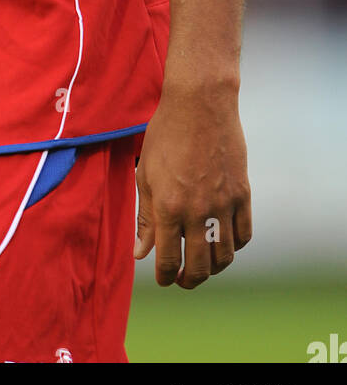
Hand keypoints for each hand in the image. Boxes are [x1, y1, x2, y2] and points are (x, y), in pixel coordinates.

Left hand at [134, 83, 251, 287]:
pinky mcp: (242, 194)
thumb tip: (140, 253)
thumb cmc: (166, 134)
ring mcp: (224, 204)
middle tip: (182, 280)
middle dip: (188, 280)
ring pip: (224, 256)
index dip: (164, 276)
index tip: (163, 279)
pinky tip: (222, 243)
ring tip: (202, 265)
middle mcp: (197, 211)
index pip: (167, 259)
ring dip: (212, 268)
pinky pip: (243, 234)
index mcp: (168, 207)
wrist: (200, 104)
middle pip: (198, 266)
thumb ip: (145, 217)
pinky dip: (233, 246)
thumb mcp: (145, 174)